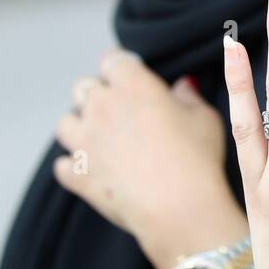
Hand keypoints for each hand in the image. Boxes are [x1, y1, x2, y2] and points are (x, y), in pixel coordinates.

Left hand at [53, 50, 243, 268]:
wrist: (178, 208)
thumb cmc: (197, 159)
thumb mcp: (205, 119)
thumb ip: (189, 97)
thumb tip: (182, 86)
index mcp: (133, 85)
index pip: (112, 60)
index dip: (120, 66)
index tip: (129, 75)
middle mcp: (102, 108)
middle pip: (83, 87)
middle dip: (97, 94)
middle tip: (118, 109)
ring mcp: (85, 142)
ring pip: (65, 123)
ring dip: (79, 127)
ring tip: (100, 139)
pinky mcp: (78, 175)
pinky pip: (63, 165)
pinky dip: (74, 167)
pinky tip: (92, 170)